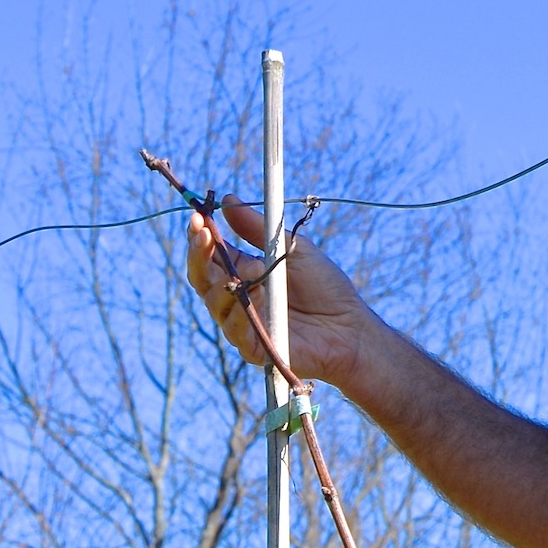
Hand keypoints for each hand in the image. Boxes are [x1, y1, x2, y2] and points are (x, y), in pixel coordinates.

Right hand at [187, 196, 381, 388]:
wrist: (351, 327)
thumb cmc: (325, 288)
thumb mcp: (292, 249)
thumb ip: (258, 228)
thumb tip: (227, 200)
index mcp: (244, 272)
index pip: (209, 255)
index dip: (199, 237)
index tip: (197, 217)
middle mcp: (237, 298)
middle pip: (201, 278)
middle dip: (198, 253)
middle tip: (203, 233)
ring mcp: (242, 323)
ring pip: (214, 302)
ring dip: (224, 279)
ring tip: (252, 266)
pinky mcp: (253, 347)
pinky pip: (234, 328)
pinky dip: (240, 309)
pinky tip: (254, 293)